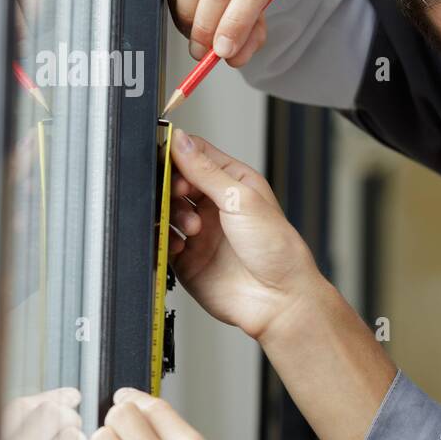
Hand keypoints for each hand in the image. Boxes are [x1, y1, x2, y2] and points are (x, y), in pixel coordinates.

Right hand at [167, 129, 321, 342]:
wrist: (278, 298)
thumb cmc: (277, 249)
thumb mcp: (241, 199)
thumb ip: (206, 171)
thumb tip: (180, 141)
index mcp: (233, 183)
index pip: (195, 155)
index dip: (176, 154)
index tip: (166, 160)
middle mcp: (215, 205)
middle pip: (174, 182)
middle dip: (171, 186)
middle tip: (180, 195)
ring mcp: (200, 232)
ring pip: (165, 210)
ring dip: (171, 214)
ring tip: (192, 228)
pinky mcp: (187, 258)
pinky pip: (162, 241)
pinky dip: (163, 239)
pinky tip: (179, 244)